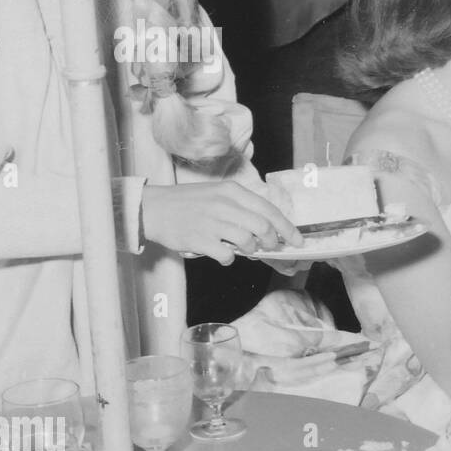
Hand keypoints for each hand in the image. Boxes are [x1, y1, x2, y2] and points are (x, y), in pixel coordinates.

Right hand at [141, 182, 302, 264]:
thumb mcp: (217, 194)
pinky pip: (226, 255)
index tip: (298, 241)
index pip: (269, 210)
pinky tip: (222, 255)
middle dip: (273, 241)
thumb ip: (241, 208)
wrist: (152, 208)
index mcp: (232, 191)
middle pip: (264, 226)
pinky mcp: (200, 239)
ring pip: (248, 241)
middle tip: (270, 247)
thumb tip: (267, 228)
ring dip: (251, 250)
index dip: (287, 228)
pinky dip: (229, 259)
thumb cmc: (187, 203)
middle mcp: (225, 205)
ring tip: (242, 249)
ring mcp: (212, 222)